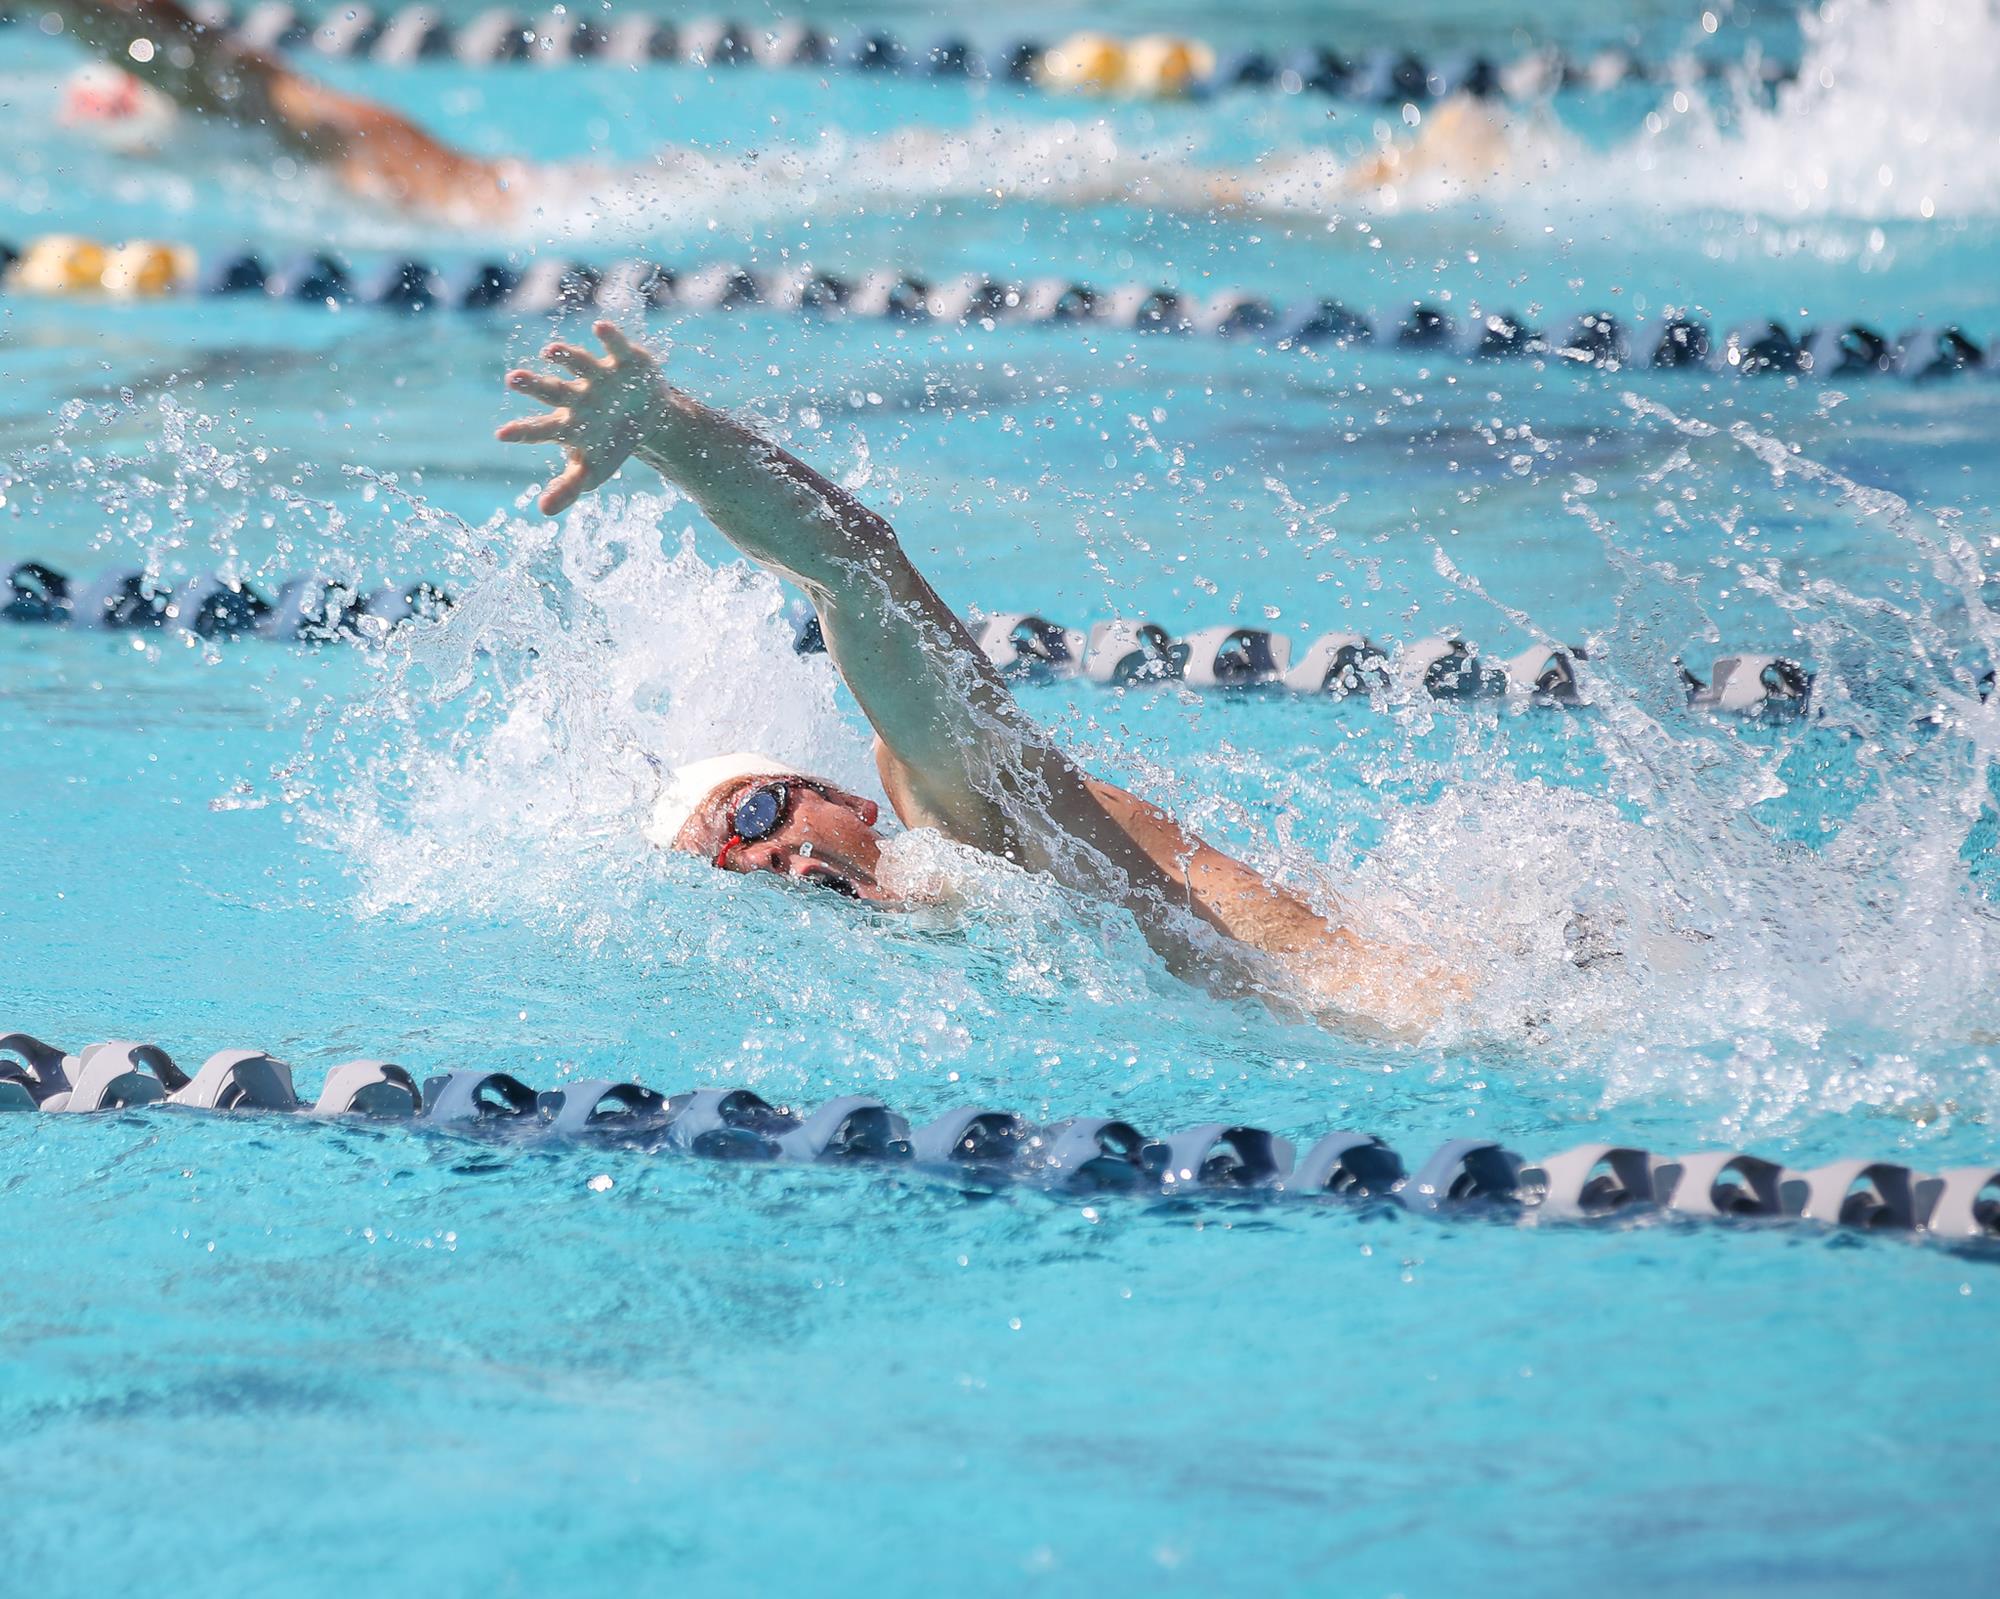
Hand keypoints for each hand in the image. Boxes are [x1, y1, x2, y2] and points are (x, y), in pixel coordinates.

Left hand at [496, 320, 664, 514]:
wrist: (647, 416)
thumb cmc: (611, 441)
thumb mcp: (594, 469)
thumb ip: (569, 487)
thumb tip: (544, 511)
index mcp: (567, 423)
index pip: (541, 430)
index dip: (524, 432)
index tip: (502, 435)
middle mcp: (577, 396)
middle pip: (552, 391)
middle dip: (534, 385)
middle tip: (511, 379)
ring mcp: (598, 375)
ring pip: (578, 364)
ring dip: (565, 356)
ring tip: (549, 351)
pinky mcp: (623, 360)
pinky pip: (615, 346)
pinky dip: (609, 337)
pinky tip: (600, 327)